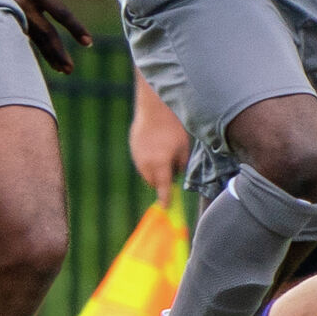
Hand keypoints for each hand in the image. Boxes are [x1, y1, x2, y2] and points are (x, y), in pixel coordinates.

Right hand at [0, 0, 101, 71]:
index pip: (60, 13)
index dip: (75, 28)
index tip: (88, 43)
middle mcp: (23, 3)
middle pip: (45, 34)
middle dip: (58, 53)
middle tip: (70, 69)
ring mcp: (10, 11)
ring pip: (32, 39)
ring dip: (46, 55)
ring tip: (60, 69)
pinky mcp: (1, 16)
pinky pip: (20, 36)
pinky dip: (31, 48)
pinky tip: (40, 58)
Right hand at [128, 81, 189, 206]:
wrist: (154, 108)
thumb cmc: (173, 128)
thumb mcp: (183, 148)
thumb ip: (179, 166)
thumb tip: (175, 176)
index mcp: (160, 165)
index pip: (162, 189)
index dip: (165, 199)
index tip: (165, 206)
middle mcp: (146, 164)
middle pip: (153, 182)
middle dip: (161, 182)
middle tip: (171, 171)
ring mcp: (137, 156)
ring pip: (146, 172)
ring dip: (154, 171)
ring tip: (164, 154)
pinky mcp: (133, 148)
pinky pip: (141, 161)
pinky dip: (148, 161)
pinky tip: (155, 147)